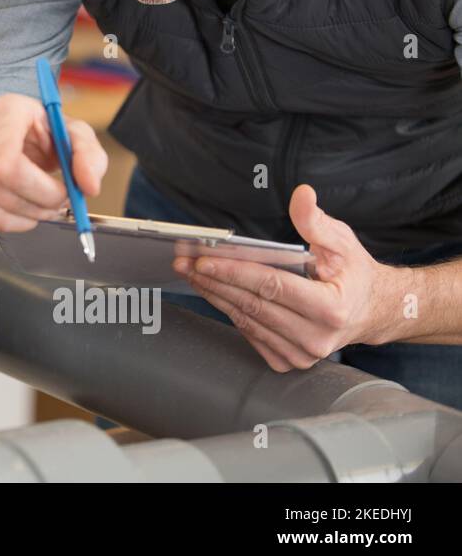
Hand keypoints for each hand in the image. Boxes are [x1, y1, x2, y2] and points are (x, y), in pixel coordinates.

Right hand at [0, 93, 107, 233]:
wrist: (0, 141)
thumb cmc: (40, 135)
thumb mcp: (71, 134)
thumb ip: (88, 154)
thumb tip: (89, 187)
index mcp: (5, 111)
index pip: (7, 155)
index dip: (37, 182)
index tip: (66, 189)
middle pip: (9, 182)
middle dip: (47, 199)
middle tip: (64, 200)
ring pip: (3, 205)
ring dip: (36, 213)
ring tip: (48, 204)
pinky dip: (16, 223)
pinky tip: (28, 213)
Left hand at [172, 184, 408, 371]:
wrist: (371, 311)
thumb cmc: (353, 274)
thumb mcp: (341, 242)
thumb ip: (316, 221)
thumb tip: (302, 194)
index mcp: (331, 308)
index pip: (271, 286)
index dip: (233, 272)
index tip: (202, 259)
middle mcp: (316, 337)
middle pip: (252, 304)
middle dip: (214, 281)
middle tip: (185, 263)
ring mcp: (302, 354)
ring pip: (246, 321)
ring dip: (215, 296)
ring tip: (193, 274)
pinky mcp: (289, 361)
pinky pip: (250, 334)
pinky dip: (229, 312)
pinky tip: (214, 292)